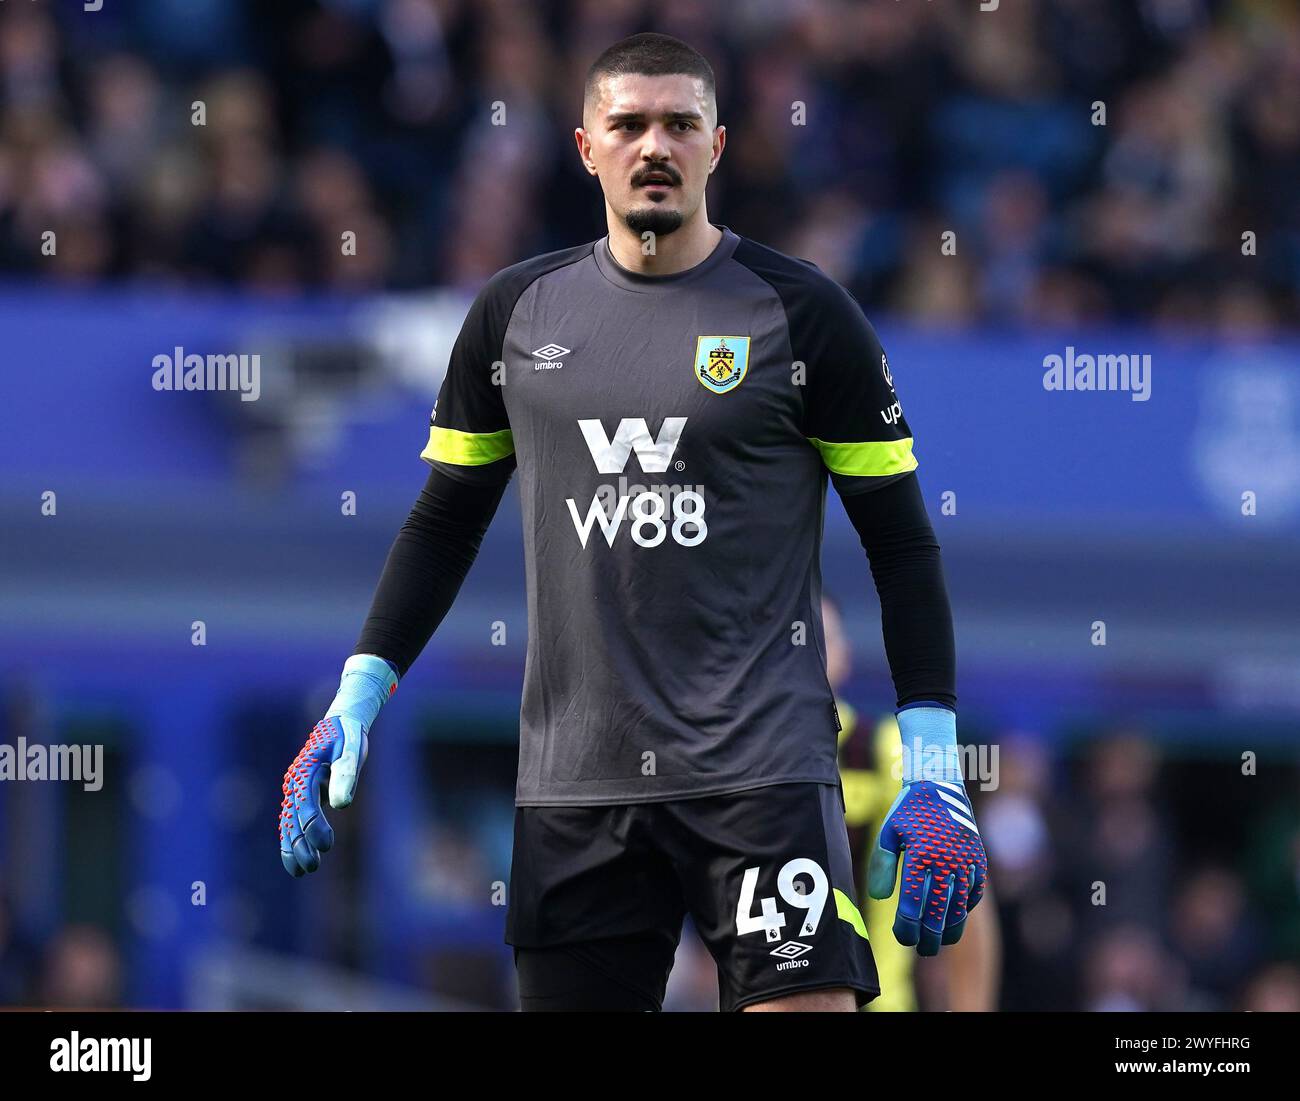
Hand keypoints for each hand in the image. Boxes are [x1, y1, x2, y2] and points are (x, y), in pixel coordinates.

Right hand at [279, 655, 397, 876]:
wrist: (341, 722)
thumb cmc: (349, 736)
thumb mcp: (352, 749)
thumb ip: (346, 774)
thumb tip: (341, 804)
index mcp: (307, 770)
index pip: (306, 803)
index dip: (313, 825)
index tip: (327, 844)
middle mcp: (296, 781)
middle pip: (293, 818)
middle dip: (301, 844)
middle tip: (313, 866)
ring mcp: (296, 789)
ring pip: (288, 823)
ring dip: (293, 847)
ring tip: (303, 871)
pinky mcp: (302, 795)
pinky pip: (292, 821)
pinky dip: (292, 840)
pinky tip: (297, 862)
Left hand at [867, 778, 987, 955]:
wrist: (940, 784)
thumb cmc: (908, 812)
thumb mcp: (889, 833)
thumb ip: (883, 865)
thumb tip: (880, 898)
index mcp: (919, 855)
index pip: (912, 903)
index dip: (907, 927)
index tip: (903, 938)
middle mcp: (945, 860)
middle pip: (938, 911)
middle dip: (930, 936)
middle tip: (923, 950)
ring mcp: (965, 860)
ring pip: (960, 906)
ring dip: (951, 928)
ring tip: (940, 942)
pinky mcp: (978, 859)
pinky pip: (974, 891)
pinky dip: (966, 908)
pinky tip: (955, 918)